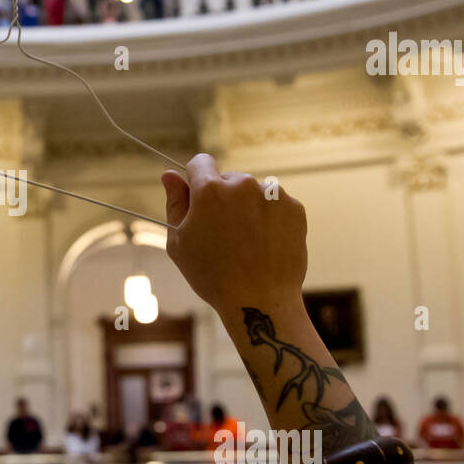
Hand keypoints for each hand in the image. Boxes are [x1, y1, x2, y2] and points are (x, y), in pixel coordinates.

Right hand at [162, 153, 307, 315]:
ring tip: (246, 243)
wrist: (260, 301)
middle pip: (228, 179)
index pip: (200, 162)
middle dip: (223, 197)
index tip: (199, 200)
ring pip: (254, 191)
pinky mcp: (294, 208)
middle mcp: (242, 184)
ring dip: (248, 207)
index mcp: (210, 190)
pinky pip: (276, 204)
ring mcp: (272, 195)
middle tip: (223, 234)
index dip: (196, 179)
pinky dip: (270, 218)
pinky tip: (264, 244)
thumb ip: (175, 203)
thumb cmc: (212, 275)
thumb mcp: (179, 242)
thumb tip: (169, 175)